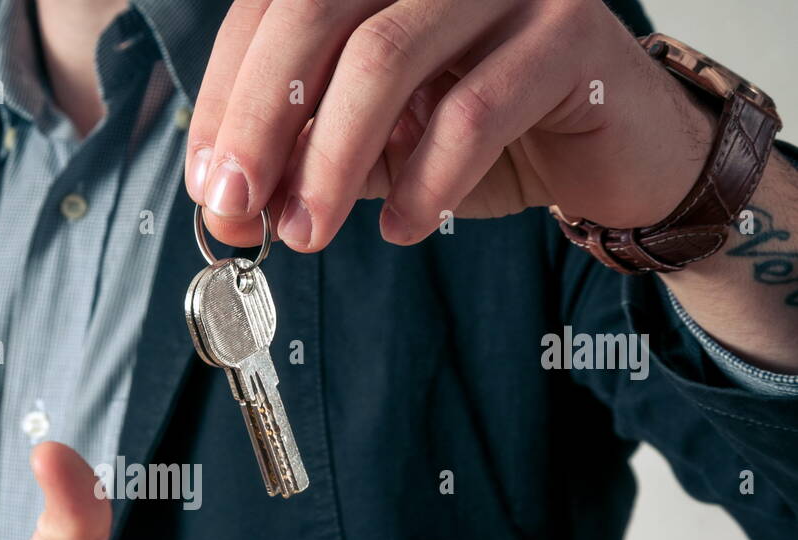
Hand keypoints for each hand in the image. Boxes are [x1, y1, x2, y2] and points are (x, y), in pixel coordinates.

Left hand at [187, 0, 716, 251]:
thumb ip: (304, 160)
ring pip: (384, 56)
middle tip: (238, 210)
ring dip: (330, 160)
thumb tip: (227, 204)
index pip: (273, 9)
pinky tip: (402, 226)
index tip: (208, 183)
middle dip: (261, 123)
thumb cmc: (483, 137)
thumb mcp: (372, 147)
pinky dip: (423, 181)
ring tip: (307, 234)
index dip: (225, 96)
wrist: (612, 151)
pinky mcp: (569, 30)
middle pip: (312, 14)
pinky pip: (473, 111)